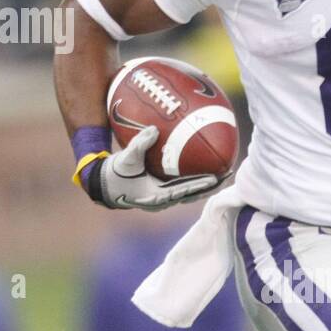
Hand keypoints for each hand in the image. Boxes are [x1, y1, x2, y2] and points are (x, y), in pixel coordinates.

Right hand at [89, 126, 221, 210]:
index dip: (201, 185)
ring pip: (189, 191)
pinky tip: (199, 165)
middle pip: (193, 193)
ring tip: (220, 172)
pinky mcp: (160, 192)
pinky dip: (192, 178)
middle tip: (226, 174)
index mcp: (157, 196)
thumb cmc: (114, 174)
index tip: (216, 177)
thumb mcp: (125, 159)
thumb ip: (139, 144)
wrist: (103, 185)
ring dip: (204, 183)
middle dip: (210, 185)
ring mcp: (163, 198)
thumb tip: (152, 130)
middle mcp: (163, 200)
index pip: (185, 191)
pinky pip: (180, 185)